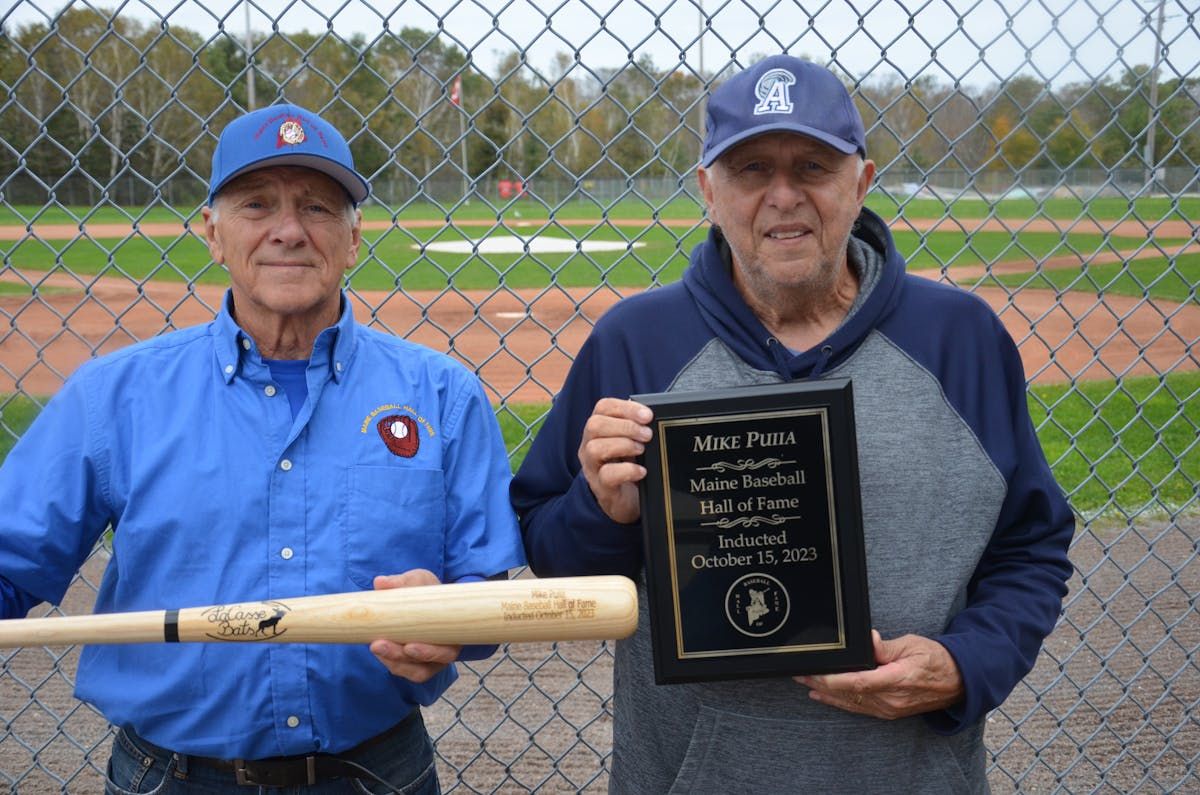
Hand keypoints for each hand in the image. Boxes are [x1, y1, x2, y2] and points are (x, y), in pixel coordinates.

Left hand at [368, 569, 460, 682]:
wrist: (429, 601)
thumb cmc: (430, 592)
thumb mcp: (420, 582)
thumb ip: (402, 582)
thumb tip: (380, 582)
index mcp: (455, 633)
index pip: (446, 652)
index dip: (428, 653)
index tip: (408, 647)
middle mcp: (445, 652)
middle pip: (424, 665)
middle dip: (399, 656)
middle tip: (378, 644)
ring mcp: (430, 661)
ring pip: (413, 671)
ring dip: (392, 660)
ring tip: (374, 645)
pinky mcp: (415, 663)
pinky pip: (403, 669)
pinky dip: (390, 662)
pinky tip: (378, 650)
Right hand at [578, 398, 652, 523]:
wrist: (625, 502)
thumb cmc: (629, 466)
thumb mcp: (632, 442)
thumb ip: (638, 427)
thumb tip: (653, 415)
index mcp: (598, 430)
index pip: (603, 407)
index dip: (626, 407)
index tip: (647, 415)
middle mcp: (589, 445)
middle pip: (595, 425)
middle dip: (625, 426)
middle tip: (647, 435)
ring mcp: (592, 467)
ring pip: (595, 448)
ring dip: (624, 445)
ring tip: (642, 450)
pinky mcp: (601, 487)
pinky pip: (607, 474)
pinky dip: (627, 470)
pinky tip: (641, 471)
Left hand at [795, 630, 963, 718]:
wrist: (959, 682)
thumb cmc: (936, 659)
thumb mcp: (912, 644)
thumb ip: (886, 646)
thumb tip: (867, 640)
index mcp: (897, 680)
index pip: (858, 683)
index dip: (834, 680)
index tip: (815, 673)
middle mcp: (891, 698)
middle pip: (849, 694)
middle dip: (822, 683)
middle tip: (799, 673)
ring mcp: (890, 708)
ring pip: (851, 703)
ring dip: (826, 693)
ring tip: (805, 682)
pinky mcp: (889, 711)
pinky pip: (859, 708)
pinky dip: (839, 702)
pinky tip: (823, 696)